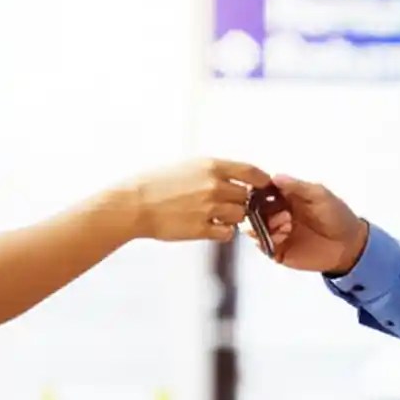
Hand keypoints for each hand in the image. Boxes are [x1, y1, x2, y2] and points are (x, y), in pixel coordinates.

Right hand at [126, 158, 270, 241]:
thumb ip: (214, 171)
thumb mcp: (188, 166)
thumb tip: (237, 176)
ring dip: (233, 218)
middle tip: (230, 205)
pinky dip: (224, 231)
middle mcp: (214, 186)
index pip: (251, 172)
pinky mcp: (202, 228)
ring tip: (215, 215)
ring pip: (240, 216)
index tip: (264, 186)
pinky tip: (211, 227)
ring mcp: (209, 208)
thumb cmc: (157, 184)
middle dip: (243, 202)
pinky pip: (228, 233)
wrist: (134, 204)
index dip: (262, 180)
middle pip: (247, 197)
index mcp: (211, 167)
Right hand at [253, 175, 368, 273]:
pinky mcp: (279, 250)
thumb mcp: (320, 195)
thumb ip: (298, 187)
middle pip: (255, 209)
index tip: (256, 189)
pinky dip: (265, 240)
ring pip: (255, 227)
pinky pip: (263, 245)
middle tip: (271, 210)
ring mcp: (278, 233)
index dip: (258, 190)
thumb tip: (275, 177)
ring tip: (281, 224)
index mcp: (288, 198)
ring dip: (261, 224)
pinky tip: (279, 236)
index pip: (264, 191)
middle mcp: (279, 214)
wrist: (349, 246)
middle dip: (257, 208)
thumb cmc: (338, 217)